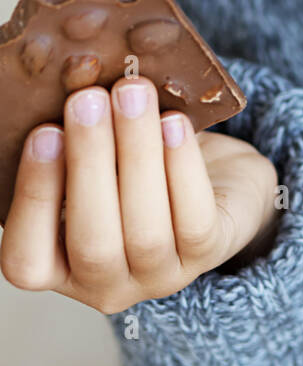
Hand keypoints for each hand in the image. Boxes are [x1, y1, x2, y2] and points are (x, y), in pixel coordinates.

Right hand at [0, 75, 278, 312]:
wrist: (213, 179)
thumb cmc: (136, 164)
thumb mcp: (99, 157)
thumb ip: (75, 139)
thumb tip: (67, 82)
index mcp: (57, 264)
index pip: (26, 259)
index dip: (33, 198)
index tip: (44, 132)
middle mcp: (104, 283)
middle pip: (93, 243)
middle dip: (89, 162)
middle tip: (88, 99)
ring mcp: (158, 276)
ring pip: (145, 230)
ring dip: (137, 154)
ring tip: (133, 94)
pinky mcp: (208, 254)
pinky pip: (195, 219)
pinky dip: (183, 167)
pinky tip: (174, 123)